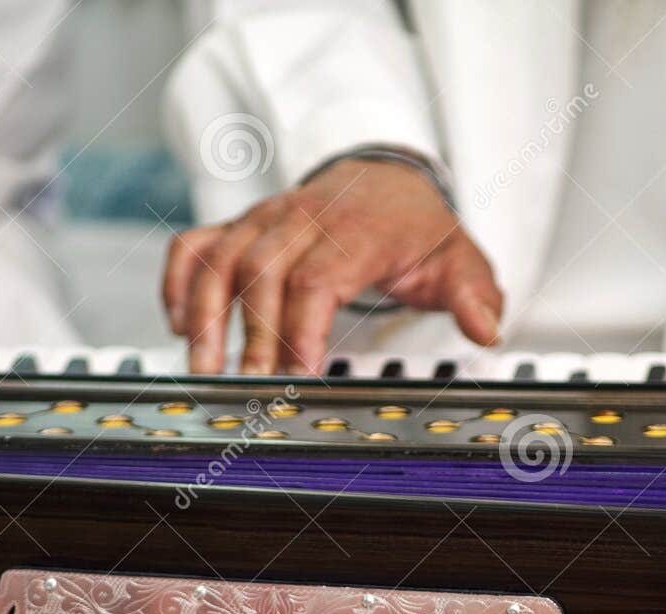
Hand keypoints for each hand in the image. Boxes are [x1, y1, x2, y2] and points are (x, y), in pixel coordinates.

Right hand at [163, 158, 502, 373]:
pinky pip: (193, 246)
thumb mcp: (458, 256)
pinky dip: (177, 283)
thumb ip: (474, 294)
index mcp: (355, 230)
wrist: (384, 173)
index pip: (317, 277)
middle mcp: (301, 219)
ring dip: (203, 315)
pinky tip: (177, 327)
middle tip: (251, 388)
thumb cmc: (414, 226)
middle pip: (262, 272)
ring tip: (202, 369)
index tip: (300, 375)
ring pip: (219, 258)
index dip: (303, 329)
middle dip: (252, 335)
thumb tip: (488, 328)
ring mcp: (264, 219)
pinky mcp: (240, 225)